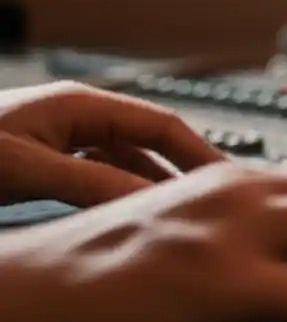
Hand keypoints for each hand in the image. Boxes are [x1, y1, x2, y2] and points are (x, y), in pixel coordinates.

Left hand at [0, 81, 225, 205]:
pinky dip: (120, 196)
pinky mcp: (45, 161)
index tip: (227, 180)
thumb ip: (87, 183)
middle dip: (183, 170)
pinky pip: (98, 177)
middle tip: (214, 203)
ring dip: (151, 186)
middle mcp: (76, 117)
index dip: (198, 152)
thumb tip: (148, 204)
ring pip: (124, 163)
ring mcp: (61, 139)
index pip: (161, 124)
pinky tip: (131, 217)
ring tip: (180, 216)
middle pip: (149, 143)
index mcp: (78, 104)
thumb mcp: (24, 167)